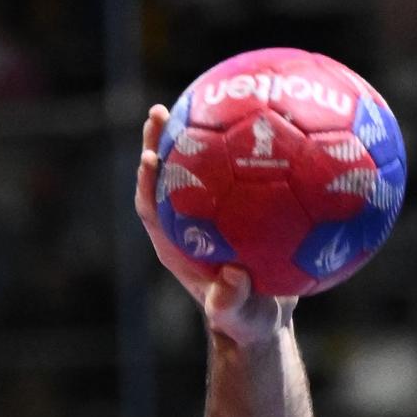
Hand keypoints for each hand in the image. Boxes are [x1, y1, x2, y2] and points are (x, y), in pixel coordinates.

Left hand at [132, 104, 294, 350]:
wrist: (263, 319)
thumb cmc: (247, 322)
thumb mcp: (243, 317)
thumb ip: (232, 303)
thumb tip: (230, 281)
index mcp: (178, 245)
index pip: (153, 208)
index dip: (148, 183)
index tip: (149, 158)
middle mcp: (189, 224)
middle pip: (167, 177)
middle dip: (160, 143)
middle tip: (161, 110)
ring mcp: (212, 214)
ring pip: (200, 168)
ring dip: (200, 133)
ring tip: (204, 94)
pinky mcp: (237, 207)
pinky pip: (240, 172)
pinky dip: (246, 147)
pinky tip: (269, 119)